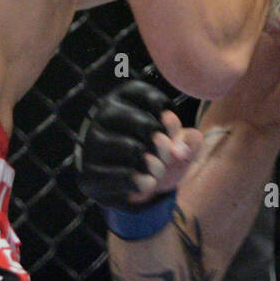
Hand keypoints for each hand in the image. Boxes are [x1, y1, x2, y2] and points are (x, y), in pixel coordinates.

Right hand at [75, 81, 203, 208]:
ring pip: (132, 149)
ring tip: (158, 171)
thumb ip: (189, 139)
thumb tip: (177, 151)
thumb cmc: (158, 153)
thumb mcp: (179, 142)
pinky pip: (124, 176)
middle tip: (166, 156)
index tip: (170, 134)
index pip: (155, 101)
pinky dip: (144, 183)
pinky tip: (148, 183)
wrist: (133, 184)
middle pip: (145, 125)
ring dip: (156, 166)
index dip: (171, 123)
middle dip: (164, 146)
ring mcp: (93, 143)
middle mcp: (104, 114)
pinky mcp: (90, 173)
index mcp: (124, 97)